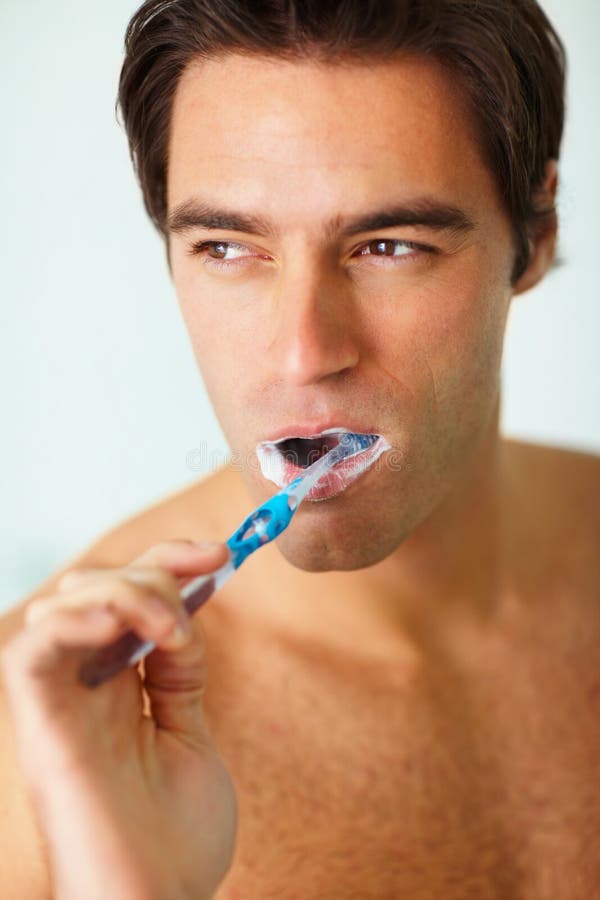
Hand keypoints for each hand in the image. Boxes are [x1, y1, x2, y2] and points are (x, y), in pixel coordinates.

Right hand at [0, 541, 236, 899]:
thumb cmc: (175, 840)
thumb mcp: (189, 734)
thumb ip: (180, 674)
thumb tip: (185, 612)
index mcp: (117, 686)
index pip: (128, 595)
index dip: (169, 560)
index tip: (222, 552)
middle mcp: (83, 686)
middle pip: (96, 585)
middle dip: (154, 569)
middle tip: (202, 591)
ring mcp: (60, 704)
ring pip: (62, 602)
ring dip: (124, 590)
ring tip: (171, 630)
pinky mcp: (41, 726)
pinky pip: (31, 649)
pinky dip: (77, 620)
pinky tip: (129, 629)